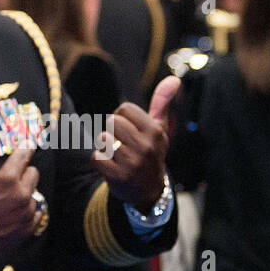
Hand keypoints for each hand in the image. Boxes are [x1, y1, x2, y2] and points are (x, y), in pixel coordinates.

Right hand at [0, 124, 40, 263]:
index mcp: (7, 179)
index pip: (24, 155)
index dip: (25, 147)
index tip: (28, 143)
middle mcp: (21, 196)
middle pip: (33, 173)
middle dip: (22, 172)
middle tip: (7, 177)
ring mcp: (26, 214)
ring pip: (34, 194)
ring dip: (23, 192)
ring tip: (5, 198)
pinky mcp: (26, 229)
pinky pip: (35, 212)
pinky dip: (26, 210)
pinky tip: (12, 210)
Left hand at [94, 76, 180, 211]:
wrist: (148, 191)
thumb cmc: (150, 152)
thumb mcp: (159, 128)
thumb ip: (162, 102)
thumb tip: (174, 78)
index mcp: (155, 131)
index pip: (124, 109)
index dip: (122, 118)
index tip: (130, 130)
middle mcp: (146, 146)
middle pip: (112, 121)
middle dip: (112, 131)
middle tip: (122, 144)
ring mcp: (133, 163)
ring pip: (102, 139)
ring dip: (105, 146)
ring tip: (116, 155)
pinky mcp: (119, 177)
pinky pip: (95, 157)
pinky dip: (99, 161)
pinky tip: (111, 166)